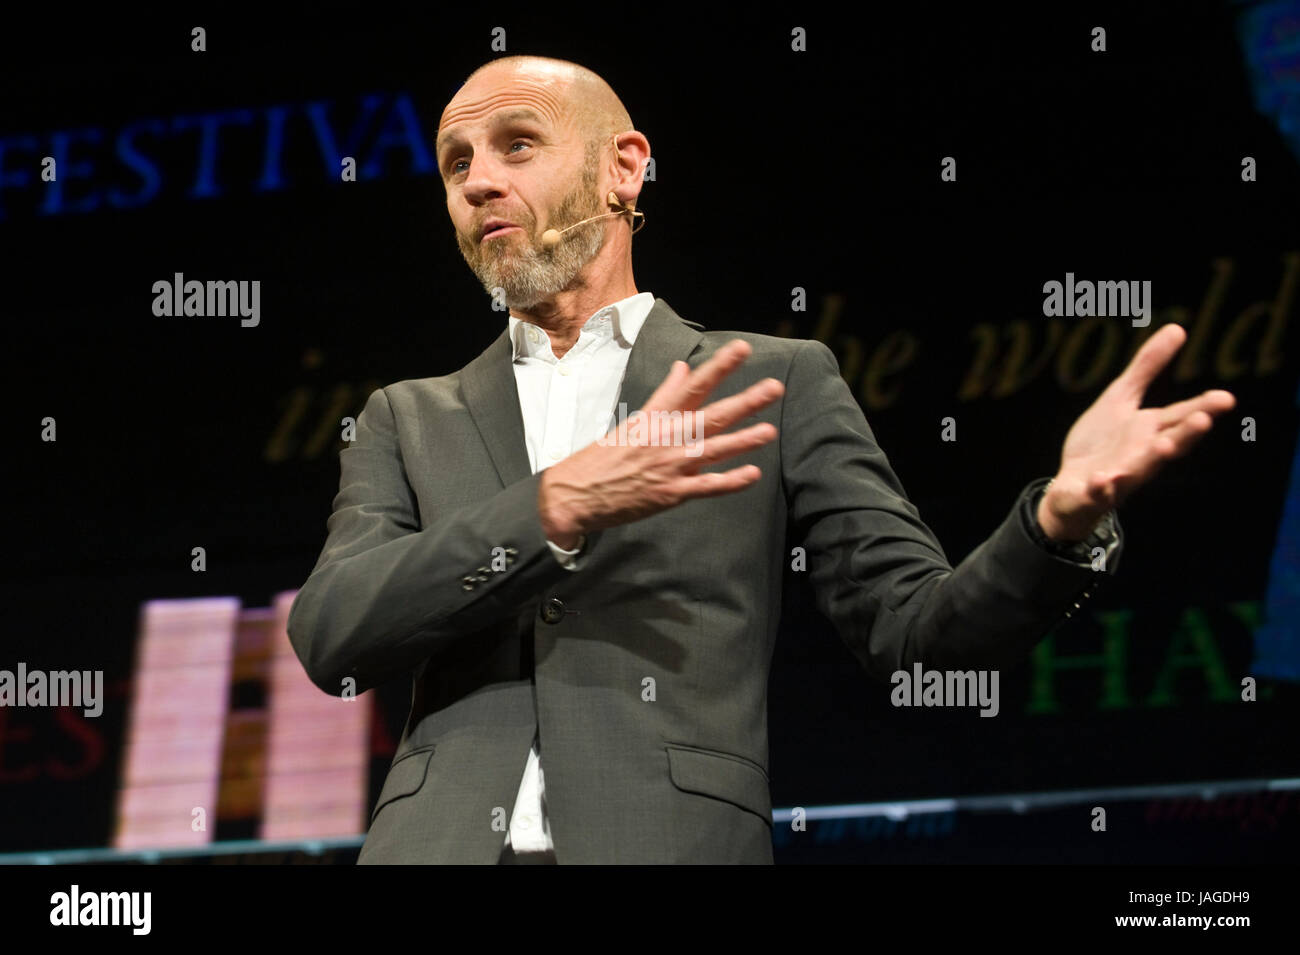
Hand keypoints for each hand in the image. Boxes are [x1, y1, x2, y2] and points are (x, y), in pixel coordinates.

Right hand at [538, 339, 784, 546]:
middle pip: (711, 415)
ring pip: (713, 449)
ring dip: (743, 439)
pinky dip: (729, 481)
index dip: (719, 367)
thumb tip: (683, 369)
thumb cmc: (602, 458)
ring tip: (769, 430)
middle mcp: (665, 438)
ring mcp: (668, 466)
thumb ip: (664, 396)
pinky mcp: (669, 494)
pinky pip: (705, 487)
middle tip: (774, 387)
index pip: (693, 385)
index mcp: (656, 418)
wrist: (574, 493)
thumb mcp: (632, 421)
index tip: (742, 349)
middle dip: (744, 400)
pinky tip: (751, 474)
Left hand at [1038, 323, 1235, 540]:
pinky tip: (1103, 480)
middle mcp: (1141, 455)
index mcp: (1150, 431)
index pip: (1181, 418)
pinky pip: (1099, 493)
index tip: (1226, 398)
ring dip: (1151, 459)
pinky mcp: (1092, 493)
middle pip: (1170, 444)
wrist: (1071, 488)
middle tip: (1203, 419)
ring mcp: (1118, 476)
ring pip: (1139, 470)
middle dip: (1186, 434)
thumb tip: (1178, 329)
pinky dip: (1103, 488)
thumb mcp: (1121, 399)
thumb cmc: (1103, 444)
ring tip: (1164, 447)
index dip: (1202, 408)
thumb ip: (1146, 368)